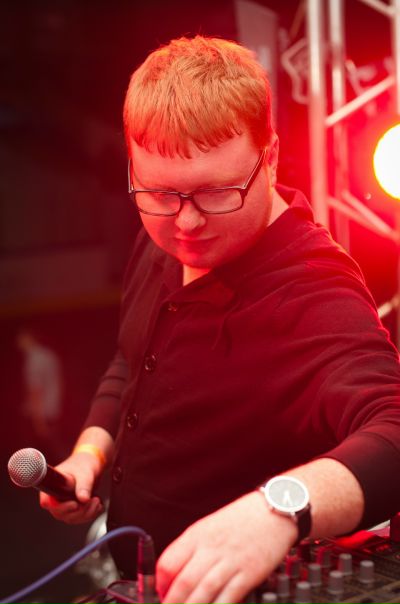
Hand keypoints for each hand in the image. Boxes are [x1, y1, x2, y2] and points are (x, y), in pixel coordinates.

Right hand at [39, 451, 103, 524]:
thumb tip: (83, 499)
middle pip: (60, 514)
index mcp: (51, 486)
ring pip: (71, 518)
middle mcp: (55, 497)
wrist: (91, 464)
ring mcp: (64, 504)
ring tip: (97, 501)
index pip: (47, 503)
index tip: (74, 504)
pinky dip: (90, 514)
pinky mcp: (74, 509)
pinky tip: (98, 505)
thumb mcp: (84, 473)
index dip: (59, 507)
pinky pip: (80, 518)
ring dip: (86, 513)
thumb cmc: (83, 464)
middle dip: (78, 511)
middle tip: (92, 500)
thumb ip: (84, 485)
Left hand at [156, 491, 297, 603]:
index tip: (162, 594)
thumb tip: (176, 574)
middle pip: (184, 582)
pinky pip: (229, 596)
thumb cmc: (242, 517)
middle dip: (173, 602)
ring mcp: (231, 561)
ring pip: (204, 592)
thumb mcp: (210, 526)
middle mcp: (211, 547)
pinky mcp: (249, 572)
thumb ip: (193, 548)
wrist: (273, 508)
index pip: (168, 562)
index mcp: (197, 534)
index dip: (160, 584)